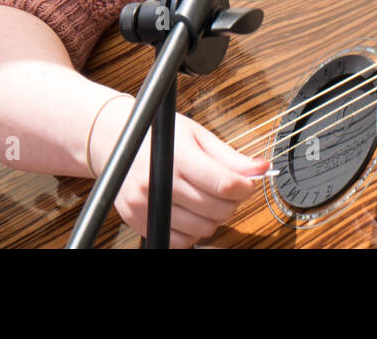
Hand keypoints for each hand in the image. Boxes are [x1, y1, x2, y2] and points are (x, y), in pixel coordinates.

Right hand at [89, 96, 269, 247]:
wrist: (116, 141)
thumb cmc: (160, 135)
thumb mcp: (197, 136)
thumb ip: (230, 156)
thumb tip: (260, 168)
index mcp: (177, 156)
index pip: (223, 184)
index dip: (245, 187)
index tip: (249, 184)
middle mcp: (159, 182)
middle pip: (215, 209)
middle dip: (232, 202)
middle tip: (230, 189)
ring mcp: (147, 205)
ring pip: (201, 228)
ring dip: (214, 217)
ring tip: (209, 199)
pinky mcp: (138, 221)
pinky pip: (179, 241)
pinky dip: (193, 231)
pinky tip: (192, 213)